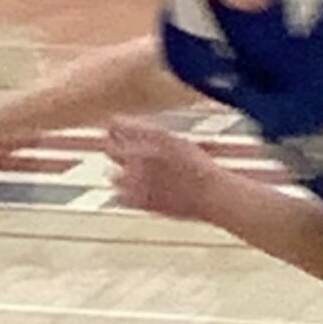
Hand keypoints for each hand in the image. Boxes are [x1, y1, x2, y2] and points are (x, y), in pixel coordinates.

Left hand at [105, 119, 232, 224]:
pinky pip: (119, 195)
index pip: (115, 124)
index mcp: (150, 136)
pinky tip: (140, 193)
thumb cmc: (200, 168)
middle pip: (107, 147)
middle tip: (121, 155)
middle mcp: (139, 153)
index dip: (114, 129)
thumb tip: (129, 130)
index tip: (115, 134)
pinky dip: (127, 194)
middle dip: (112, 149)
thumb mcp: (176, 141)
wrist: (214, 194)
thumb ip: (150, 135)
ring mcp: (137, 177)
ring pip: (110, 174)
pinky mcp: (139, 199)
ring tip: (137, 179)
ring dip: (120, 175)